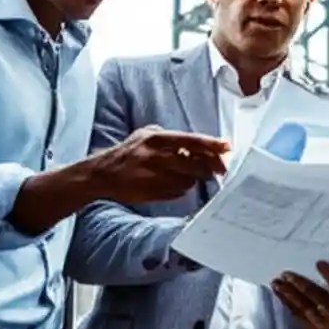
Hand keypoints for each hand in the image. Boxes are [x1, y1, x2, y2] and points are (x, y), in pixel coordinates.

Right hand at [92, 125, 228, 203]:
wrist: (101, 174)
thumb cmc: (128, 153)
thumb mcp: (146, 136)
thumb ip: (171, 139)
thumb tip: (200, 145)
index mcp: (156, 139)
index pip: (191, 140)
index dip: (211, 145)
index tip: (227, 148)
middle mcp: (155, 155)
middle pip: (194, 163)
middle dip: (209, 167)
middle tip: (218, 170)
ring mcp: (153, 175)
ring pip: (187, 180)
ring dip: (194, 180)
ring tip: (188, 177)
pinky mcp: (151, 192)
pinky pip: (177, 192)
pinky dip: (181, 190)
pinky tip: (173, 185)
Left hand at [272, 261, 328, 328]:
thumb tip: (317, 265)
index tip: (319, 263)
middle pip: (316, 296)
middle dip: (300, 284)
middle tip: (287, 274)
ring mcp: (320, 322)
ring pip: (302, 306)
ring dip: (288, 293)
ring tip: (277, 283)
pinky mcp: (309, 327)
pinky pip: (295, 313)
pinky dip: (286, 302)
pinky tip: (278, 292)